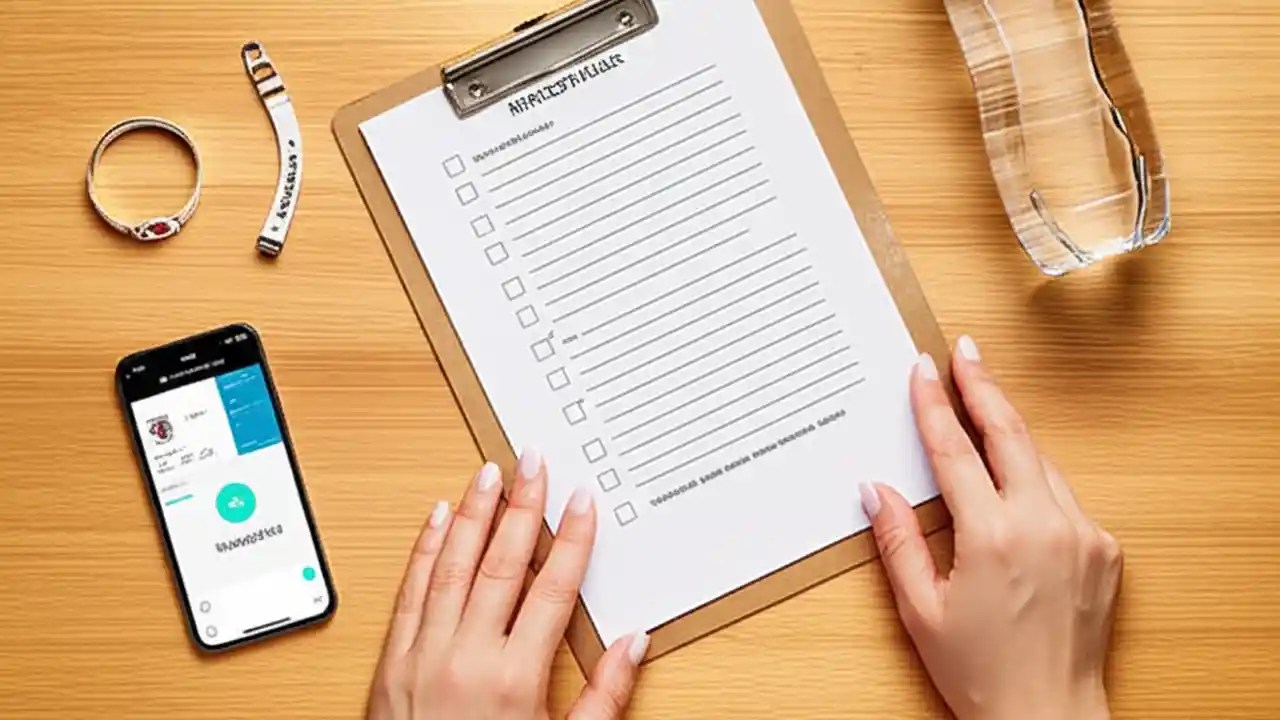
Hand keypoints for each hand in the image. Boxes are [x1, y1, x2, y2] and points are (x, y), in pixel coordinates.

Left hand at [368, 449, 647, 719]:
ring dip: (471, 514)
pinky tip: (436, 519)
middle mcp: (466, 658)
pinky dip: (423, 551)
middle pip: (501, 563)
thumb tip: (634, 643)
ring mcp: (422, 657)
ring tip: (487, 473)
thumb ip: (605, 697)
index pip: (552, 589)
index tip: (583, 502)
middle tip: (532, 462)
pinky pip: (409, 592)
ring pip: (450, 566)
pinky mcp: (390, 664)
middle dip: (521, 506)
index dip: (572, 539)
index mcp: (515, 679)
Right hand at [861, 336, 1121, 719]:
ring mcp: (1082, 533)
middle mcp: (1043, 524)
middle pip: (1009, 434)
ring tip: (985, 401)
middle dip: (983, 387)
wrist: (1050, 717)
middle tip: (966, 351)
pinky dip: (1038, 479)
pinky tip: (1016, 479)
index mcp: (991, 535)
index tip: (923, 369)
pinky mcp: (1105, 549)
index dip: (934, 404)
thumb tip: (875, 488)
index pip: (955, 450)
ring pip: (1041, 462)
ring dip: (1011, 430)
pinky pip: (1065, 496)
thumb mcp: (920, 610)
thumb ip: (897, 541)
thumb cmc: (980, 672)